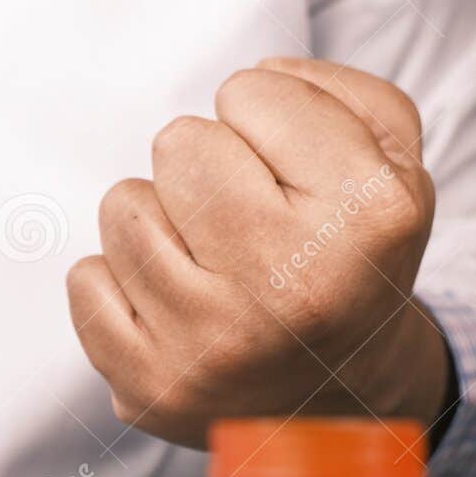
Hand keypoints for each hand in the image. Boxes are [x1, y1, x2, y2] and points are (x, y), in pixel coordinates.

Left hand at [67, 57, 452, 447]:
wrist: (336, 394)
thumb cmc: (349, 258)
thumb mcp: (391, 162)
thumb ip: (331, 90)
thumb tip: (247, 82)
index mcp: (364, 218)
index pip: (249, 92)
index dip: (263, 118)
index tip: (286, 170)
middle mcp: (291, 288)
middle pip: (177, 144)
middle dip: (203, 165)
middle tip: (241, 218)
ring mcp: (212, 346)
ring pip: (122, 207)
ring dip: (158, 221)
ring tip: (209, 263)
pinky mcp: (149, 386)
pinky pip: (84, 279)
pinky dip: (119, 282)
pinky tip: (174, 306)